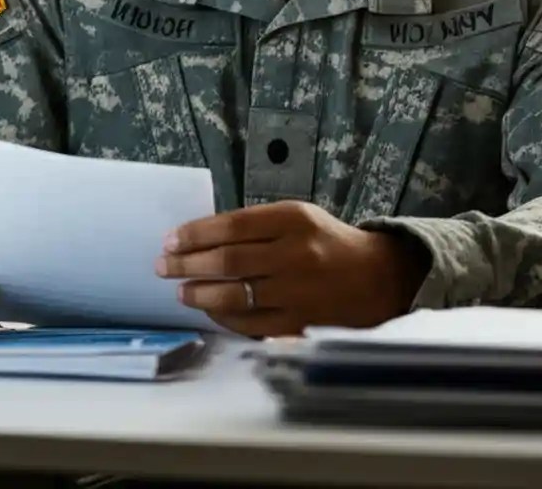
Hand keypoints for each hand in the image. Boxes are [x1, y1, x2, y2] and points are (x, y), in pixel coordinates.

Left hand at [156, 201, 430, 336]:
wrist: (377, 278)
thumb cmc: (326, 242)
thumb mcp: (298, 217)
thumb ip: (255, 225)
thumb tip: (199, 239)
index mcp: (295, 220)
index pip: (232, 226)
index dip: (195, 234)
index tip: (170, 240)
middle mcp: (296, 255)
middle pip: (228, 261)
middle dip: (187, 264)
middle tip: (164, 266)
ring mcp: (298, 292)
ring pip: (235, 296)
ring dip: (199, 294)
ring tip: (181, 291)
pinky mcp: (299, 322)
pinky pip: (250, 323)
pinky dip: (223, 317)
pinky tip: (209, 310)